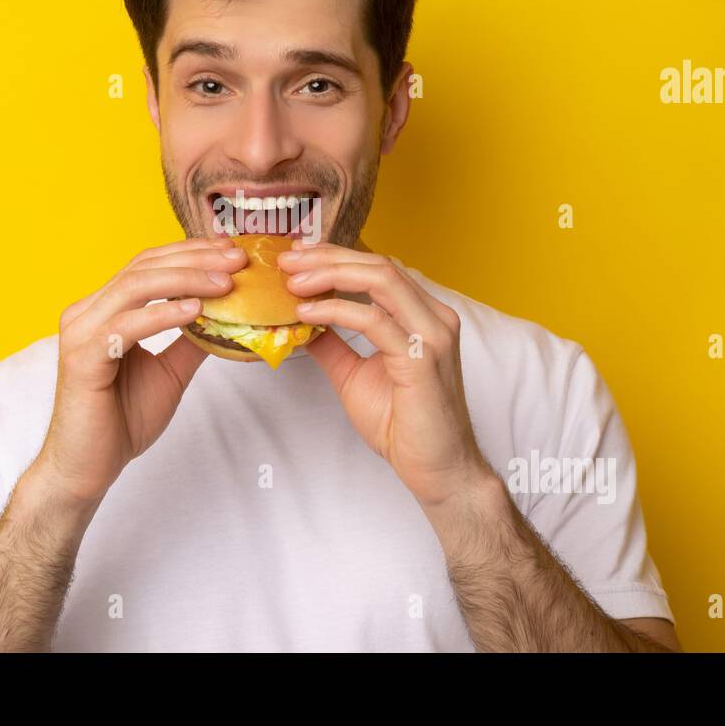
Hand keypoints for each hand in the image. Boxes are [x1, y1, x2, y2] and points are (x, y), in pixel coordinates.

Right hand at [34, 236, 246, 506]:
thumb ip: (192, 341)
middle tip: (237, 259)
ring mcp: (81, 332)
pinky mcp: (82, 358)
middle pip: (144, 267)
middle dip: (194, 258)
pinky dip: (163, 314)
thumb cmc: (120, 421)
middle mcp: (87, 312)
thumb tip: (228, 317)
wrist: (87, 467)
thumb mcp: (169, 372)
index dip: (190, 252)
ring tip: (225, 282)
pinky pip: (126, 325)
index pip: (148, 264)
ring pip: (135, 287)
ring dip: (185, 279)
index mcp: (104, 310)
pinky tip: (195, 310)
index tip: (230, 249)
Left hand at [276, 241, 490, 510]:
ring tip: (293, 282)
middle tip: (287, 262)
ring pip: (381, 279)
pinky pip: (374, 320)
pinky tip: (307, 314)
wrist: (436, 469)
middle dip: (328, 258)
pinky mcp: (422, 359)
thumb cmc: (404, 426)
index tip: (296, 257)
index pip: (379, 268)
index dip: (336, 256)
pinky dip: (336, 310)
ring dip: (331, 274)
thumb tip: (299, 321)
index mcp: (423, 316)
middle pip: (379, 264)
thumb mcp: (354, 376)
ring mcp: (433, 335)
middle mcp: (434, 317)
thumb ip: (332, 344)